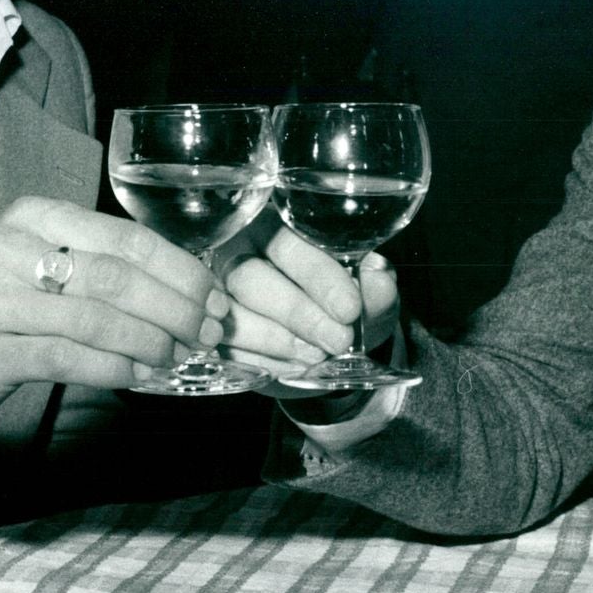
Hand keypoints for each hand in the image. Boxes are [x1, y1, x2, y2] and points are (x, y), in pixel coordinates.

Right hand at [0, 197, 225, 436]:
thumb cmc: (1, 305)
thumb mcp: (44, 263)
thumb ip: (103, 264)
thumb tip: (191, 287)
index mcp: (35, 215)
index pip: (126, 238)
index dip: (181, 270)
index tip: (217, 298)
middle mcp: (10, 247)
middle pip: (116, 276)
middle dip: (176, 308)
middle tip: (209, 332)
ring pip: (95, 318)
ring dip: (150, 341)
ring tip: (177, 356)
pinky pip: (67, 357)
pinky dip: (113, 368)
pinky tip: (138, 375)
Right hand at [214, 209, 401, 393]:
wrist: (324, 344)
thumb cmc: (342, 303)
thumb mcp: (367, 293)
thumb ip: (374, 285)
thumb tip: (379, 278)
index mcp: (275, 225)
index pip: (287, 241)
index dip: (317, 275)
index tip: (350, 308)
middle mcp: (236, 252)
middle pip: (249, 277)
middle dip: (297, 312)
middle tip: (339, 339)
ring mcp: (217, 294)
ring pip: (232, 315)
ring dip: (278, 340)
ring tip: (318, 355)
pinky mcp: (213, 332)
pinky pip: (228, 349)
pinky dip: (265, 362)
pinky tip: (297, 367)